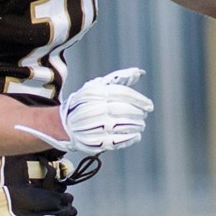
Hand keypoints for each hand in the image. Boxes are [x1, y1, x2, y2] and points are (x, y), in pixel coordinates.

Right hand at [21, 68, 152, 154]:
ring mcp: (92, 127)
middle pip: (123, 110)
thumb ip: (119, 78)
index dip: (139, 100)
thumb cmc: (86, 102)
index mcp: (95, 93)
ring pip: (121, 126)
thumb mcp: (98, 86)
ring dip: (135, 126)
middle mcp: (92, 109)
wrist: (66, 124)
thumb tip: (140, 72)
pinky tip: (135, 135)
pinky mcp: (93, 142)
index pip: (122, 94)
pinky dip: (129, 139)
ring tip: (140, 125)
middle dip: (137, 113)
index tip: (149, 106)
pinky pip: (116, 142)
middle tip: (143, 115)